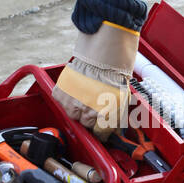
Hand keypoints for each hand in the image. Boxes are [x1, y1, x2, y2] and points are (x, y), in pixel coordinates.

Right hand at [52, 20, 139, 137]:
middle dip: (91, 115)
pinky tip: (76, 88)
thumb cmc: (115, 69)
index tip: (103, 124)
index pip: (100, 133)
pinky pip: (61, 101)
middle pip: (85, 124)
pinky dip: (67, 97)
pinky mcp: (61, 91)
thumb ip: (116, 116)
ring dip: (78, 106)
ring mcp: (71, 102)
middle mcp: (86, 111)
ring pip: (72, 114)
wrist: (103, 49)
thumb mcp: (123, 96)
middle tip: (96, 102)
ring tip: (86, 92)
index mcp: (103, 115)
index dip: (103, 129)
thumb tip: (114, 130)